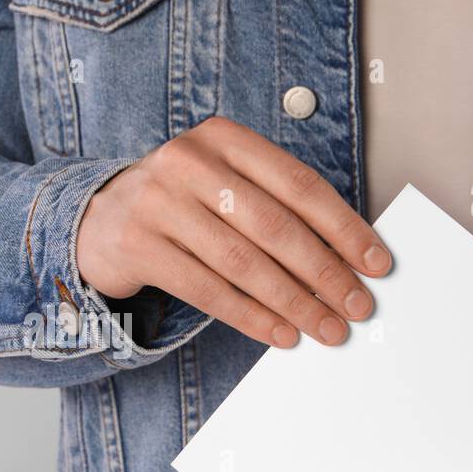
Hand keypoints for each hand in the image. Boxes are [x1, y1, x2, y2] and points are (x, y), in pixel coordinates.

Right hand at [76, 116, 391, 347]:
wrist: (96, 221)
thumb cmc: (180, 206)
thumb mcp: (222, 185)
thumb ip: (273, 206)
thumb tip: (345, 260)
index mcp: (223, 137)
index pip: (299, 184)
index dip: (344, 228)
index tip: (376, 263)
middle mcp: (190, 162)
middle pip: (274, 225)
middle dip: (324, 272)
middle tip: (356, 306)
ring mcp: (159, 202)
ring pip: (243, 262)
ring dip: (293, 302)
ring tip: (325, 328)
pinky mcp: (138, 245)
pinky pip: (207, 290)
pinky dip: (250, 317)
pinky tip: (279, 333)